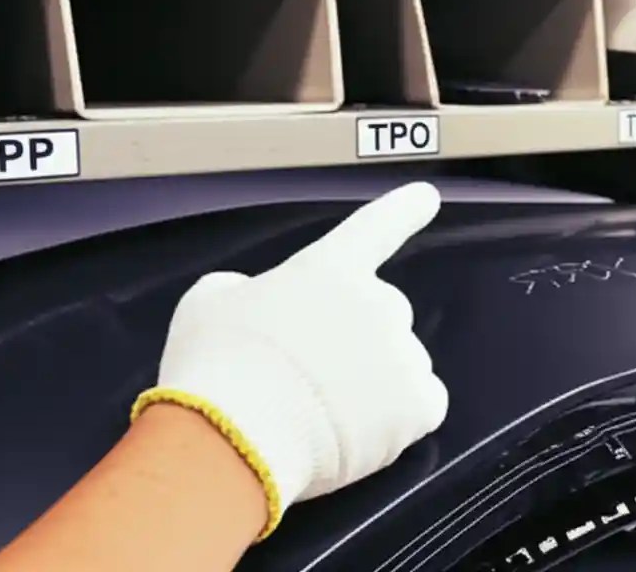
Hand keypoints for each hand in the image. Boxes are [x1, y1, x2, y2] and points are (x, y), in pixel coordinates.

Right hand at [133, 182, 449, 538]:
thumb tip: (251, 300)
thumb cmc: (216, 368)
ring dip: (374, 384)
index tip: (427, 197)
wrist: (236, 437)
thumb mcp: (208, 304)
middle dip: (355, 341)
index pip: (375, 228)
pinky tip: (360, 432)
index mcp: (329, 269)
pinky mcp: (418, 406)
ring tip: (322, 415)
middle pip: (382, 315)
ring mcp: (402, 354)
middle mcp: (377, 302)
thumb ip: (242, 291)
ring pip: (400, 365)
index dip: (403, 211)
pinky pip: (422, 407)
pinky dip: (398, 421)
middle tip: (310, 378)